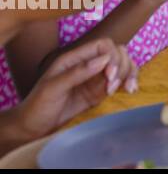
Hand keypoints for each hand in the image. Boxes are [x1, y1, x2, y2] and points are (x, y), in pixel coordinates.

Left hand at [9, 39, 136, 143]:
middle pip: (117, 53)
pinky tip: (129, 91)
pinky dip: (128, 83)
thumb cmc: (37, 106)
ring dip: (129, 74)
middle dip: (121, 67)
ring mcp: (95, 78)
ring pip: (123, 66)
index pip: (103, 45)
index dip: (112, 56)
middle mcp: (88, 64)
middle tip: (112, 87)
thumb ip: (78, 72)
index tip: (109, 75)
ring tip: (126, 89)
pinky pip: (120, 81)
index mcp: (75, 58)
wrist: (32, 128)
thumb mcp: (53, 88)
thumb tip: (105, 60)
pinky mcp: (99, 92)